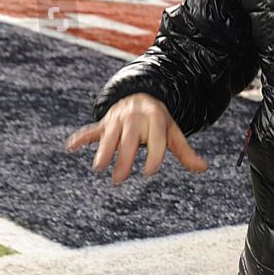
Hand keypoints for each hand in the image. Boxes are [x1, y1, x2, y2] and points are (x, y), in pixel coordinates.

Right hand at [65, 93, 207, 185]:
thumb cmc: (159, 121)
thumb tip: (203, 168)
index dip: (153, 156)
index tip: (148, 172)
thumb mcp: (173, 132)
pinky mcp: (105, 122)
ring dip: (103, 151)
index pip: (155, 140)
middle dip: (123, 159)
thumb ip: (185, 152)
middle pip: (129, 140)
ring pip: (109, 136)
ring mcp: (118, 120)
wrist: (141, 94)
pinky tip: (70, 147)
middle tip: (119, 180)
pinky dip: (81, 137)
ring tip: (98, 168)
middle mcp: (135, 119)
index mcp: (155, 120)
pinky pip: (91, 130)